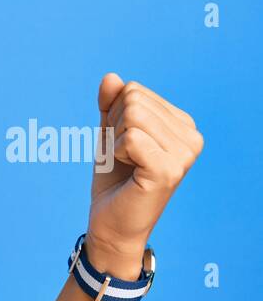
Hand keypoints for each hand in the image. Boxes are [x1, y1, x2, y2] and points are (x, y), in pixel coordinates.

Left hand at [87, 73, 202, 272]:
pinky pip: (131, 138)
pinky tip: (127, 172)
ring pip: (132, 115)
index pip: (134, 90)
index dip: (114, 116)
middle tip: (120, 158)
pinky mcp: (169, 170)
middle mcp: (192, 137)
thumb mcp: (109, 134)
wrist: (110, 224)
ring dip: (114, 142)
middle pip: (133, 99)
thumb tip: (111, 77)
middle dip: (113, 128)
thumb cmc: (113, 180)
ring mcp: (184, 154)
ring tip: (124, 165)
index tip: (122, 146)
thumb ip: (111, 104)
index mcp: (182, 125)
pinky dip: (116, 153)